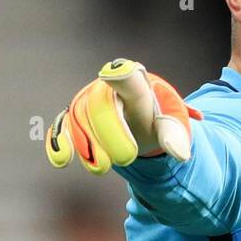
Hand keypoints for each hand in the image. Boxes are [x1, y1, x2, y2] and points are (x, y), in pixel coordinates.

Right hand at [45, 58, 202, 174]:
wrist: (140, 119)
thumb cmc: (156, 119)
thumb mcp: (171, 125)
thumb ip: (174, 137)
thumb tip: (181, 155)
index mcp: (134, 83)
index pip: (128, 78)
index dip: (121, 77)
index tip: (114, 73)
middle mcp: (105, 88)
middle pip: (100, 106)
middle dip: (111, 133)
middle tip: (128, 158)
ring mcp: (86, 102)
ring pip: (80, 121)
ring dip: (89, 146)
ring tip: (102, 167)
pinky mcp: (73, 119)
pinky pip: (62, 128)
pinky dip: (59, 143)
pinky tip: (62, 161)